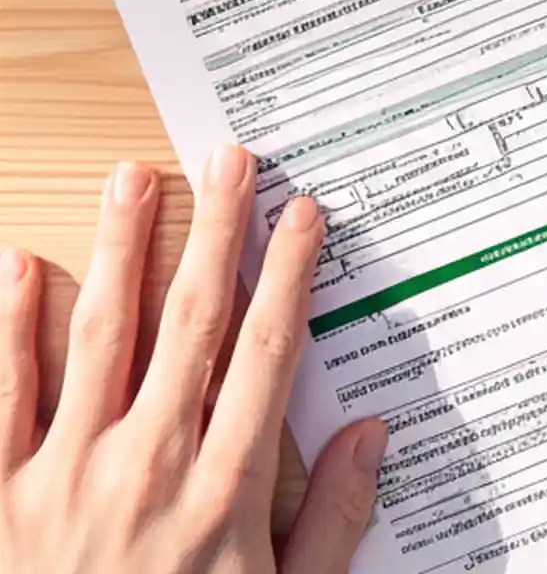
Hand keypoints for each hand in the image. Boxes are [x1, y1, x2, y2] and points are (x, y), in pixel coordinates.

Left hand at [0, 146, 385, 573]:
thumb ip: (336, 521)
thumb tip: (374, 435)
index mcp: (226, 490)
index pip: (268, 353)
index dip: (289, 275)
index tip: (302, 216)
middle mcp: (149, 462)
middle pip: (192, 322)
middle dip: (217, 232)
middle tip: (230, 160)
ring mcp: (64, 473)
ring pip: (97, 334)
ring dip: (122, 248)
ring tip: (136, 178)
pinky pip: (0, 394)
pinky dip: (9, 326)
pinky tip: (21, 265)